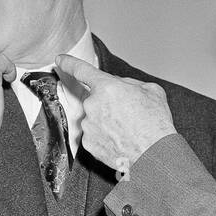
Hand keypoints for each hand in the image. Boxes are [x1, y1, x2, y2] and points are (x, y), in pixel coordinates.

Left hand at [56, 53, 176, 174]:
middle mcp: (92, 105)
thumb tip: (119, 86)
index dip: (69, 63)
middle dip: (109, 103)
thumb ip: (128, 83)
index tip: (60, 60)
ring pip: (94, 118)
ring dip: (107, 121)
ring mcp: (88, 126)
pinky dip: (105, 137)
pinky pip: (94, 135)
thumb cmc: (155, 124)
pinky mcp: (88, 144)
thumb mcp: (151, 91)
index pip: (81, 70)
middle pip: (96, 99)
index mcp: (107, 87)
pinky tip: (120, 140)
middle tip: (128, 114)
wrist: (154, 155)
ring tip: (127, 130)